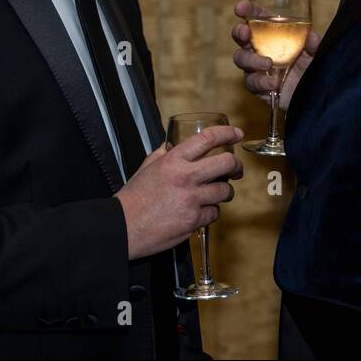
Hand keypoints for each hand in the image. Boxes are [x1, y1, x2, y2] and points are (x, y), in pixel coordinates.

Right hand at [114, 125, 244, 259]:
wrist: (124, 226)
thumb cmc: (133, 198)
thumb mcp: (146, 167)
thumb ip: (162, 154)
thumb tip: (172, 145)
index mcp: (173, 161)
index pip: (207, 139)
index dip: (227, 134)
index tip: (236, 134)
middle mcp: (185, 177)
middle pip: (227, 164)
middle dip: (236, 166)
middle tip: (235, 169)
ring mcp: (192, 200)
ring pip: (225, 191)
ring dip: (224, 192)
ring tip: (217, 193)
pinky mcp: (194, 220)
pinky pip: (214, 213)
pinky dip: (210, 212)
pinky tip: (200, 211)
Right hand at [231, 0, 320, 110]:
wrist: (310, 96)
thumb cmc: (308, 68)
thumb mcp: (314, 54)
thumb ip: (313, 45)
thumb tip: (312, 36)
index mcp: (271, 34)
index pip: (256, 18)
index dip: (247, 11)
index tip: (241, 8)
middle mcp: (259, 48)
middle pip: (240, 36)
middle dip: (239, 32)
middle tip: (245, 32)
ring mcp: (256, 67)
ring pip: (241, 59)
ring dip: (251, 60)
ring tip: (268, 63)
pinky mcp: (257, 86)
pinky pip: (252, 82)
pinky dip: (262, 82)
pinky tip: (273, 83)